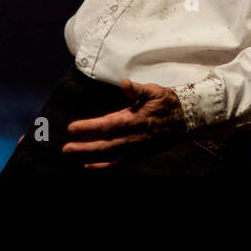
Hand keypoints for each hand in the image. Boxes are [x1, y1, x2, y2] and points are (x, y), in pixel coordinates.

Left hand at [62, 78, 187, 169]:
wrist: (184, 120)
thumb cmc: (166, 103)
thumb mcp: (154, 91)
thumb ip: (138, 89)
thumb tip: (124, 83)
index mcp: (135, 119)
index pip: (108, 124)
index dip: (89, 127)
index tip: (72, 127)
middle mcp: (133, 137)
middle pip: (104, 144)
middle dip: (83, 147)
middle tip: (65, 147)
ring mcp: (134, 148)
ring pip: (108, 155)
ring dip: (88, 156)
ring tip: (71, 154)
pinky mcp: (136, 155)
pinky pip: (117, 164)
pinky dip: (102, 167)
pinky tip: (88, 166)